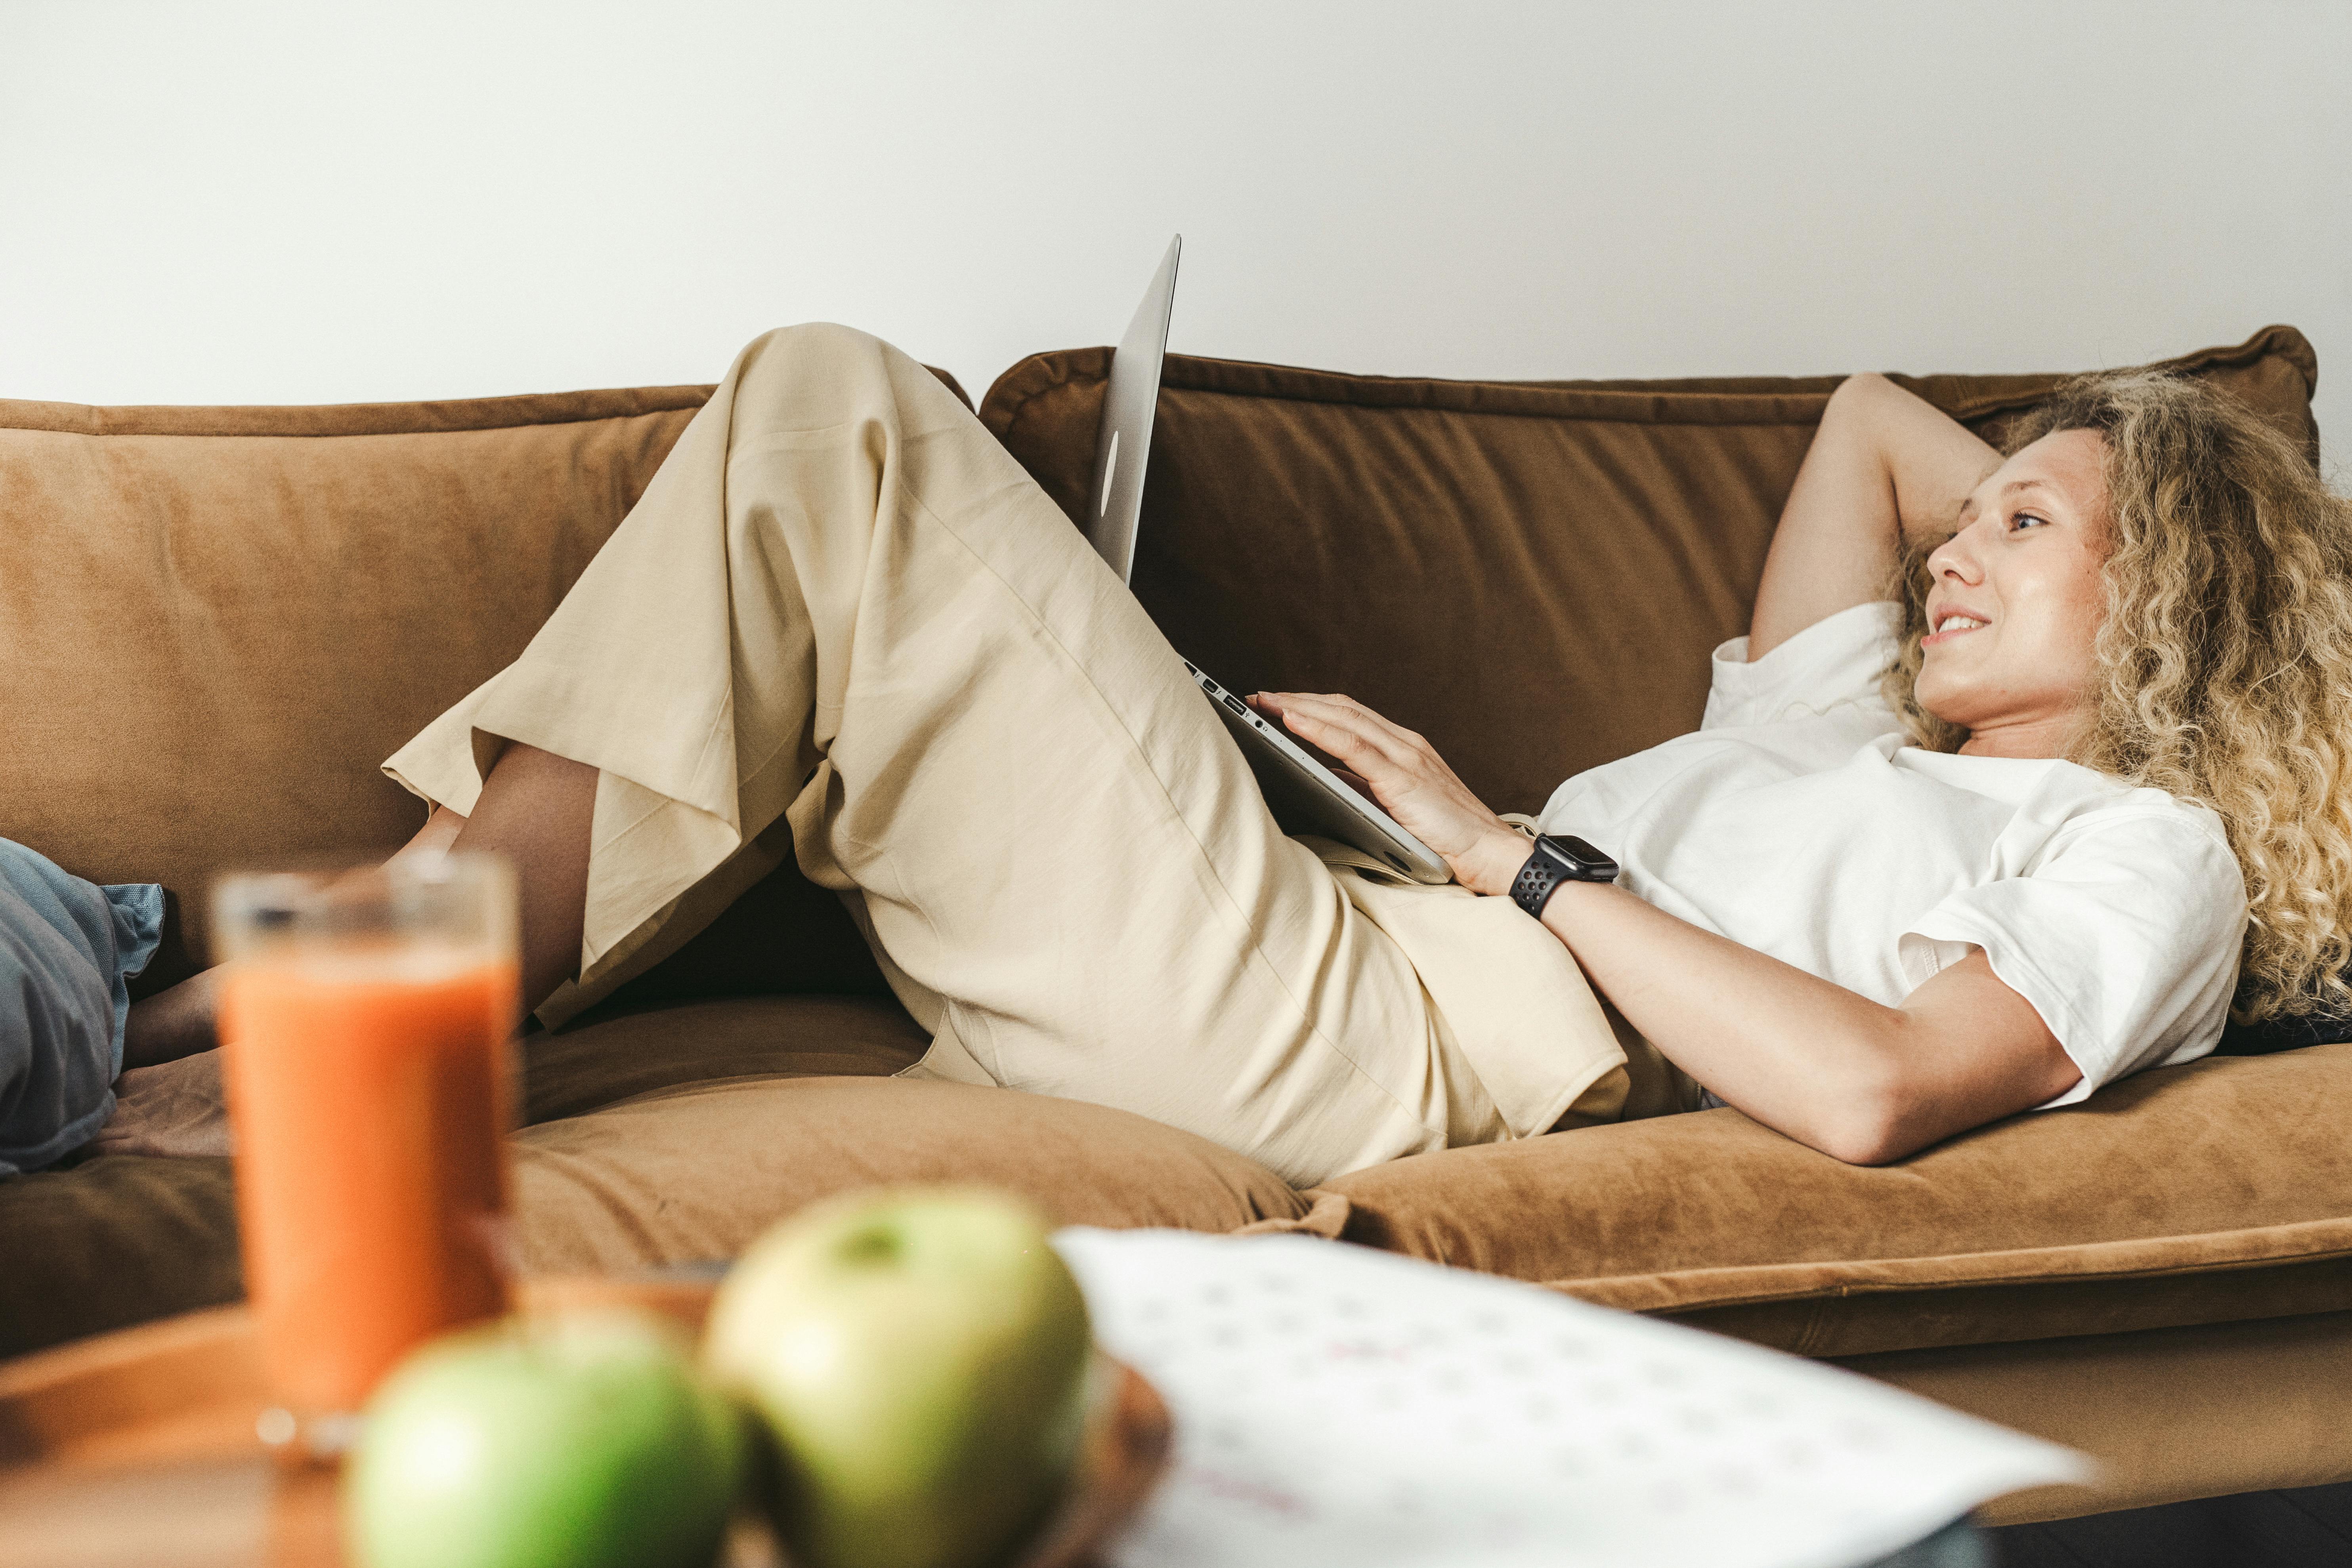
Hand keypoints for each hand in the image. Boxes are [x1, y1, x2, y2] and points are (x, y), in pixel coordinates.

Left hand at [1247, 692, 1530, 894]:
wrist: (1492, 855)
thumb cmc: (1448, 837)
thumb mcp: (1400, 805)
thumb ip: (1370, 785)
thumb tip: (1332, 773)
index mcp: (1404, 749)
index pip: (1350, 716)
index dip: (1312, 705)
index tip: (1278, 703)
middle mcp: (1405, 744)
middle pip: (1342, 709)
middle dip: (1298, 699)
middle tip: (1259, 696)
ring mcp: (1406, 757)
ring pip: (1344, 720)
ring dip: (1300, 708)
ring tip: (1264, 703)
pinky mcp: (1404, 778)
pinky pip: (1354, 746)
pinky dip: (1319, 730)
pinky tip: (1291, 722)